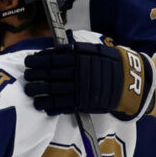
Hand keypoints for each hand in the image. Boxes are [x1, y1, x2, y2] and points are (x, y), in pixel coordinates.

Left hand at [23, 41, 150, 116]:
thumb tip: (54, 51)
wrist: (130, 81)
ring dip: (39, 92)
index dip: (38, 61)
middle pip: (50, 75)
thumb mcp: (95, 50)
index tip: (28, 61)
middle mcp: (78, 73)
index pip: (53, 59)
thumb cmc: (110, 63)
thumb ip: (75, 50)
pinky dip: (51, 107)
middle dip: (35, 76)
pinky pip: (63, 106)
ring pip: (54, 91)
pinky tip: (42, 106)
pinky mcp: (83, 104)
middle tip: (26, 76)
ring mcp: (80, 90)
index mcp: (79, 58)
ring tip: (29, 92)